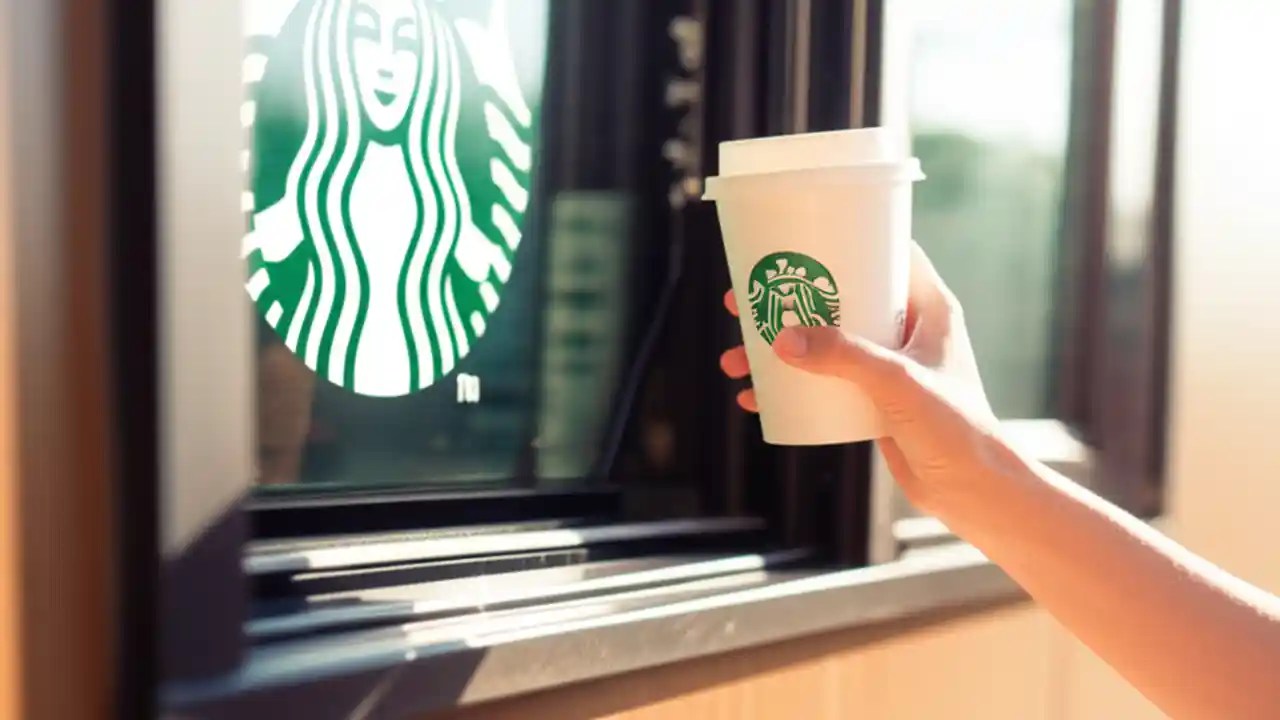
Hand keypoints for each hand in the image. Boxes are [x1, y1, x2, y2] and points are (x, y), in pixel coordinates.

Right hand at [720, 243, 1006, 515]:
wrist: (974, 492)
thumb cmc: (956, 428)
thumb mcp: (898, 383)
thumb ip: (844, 357)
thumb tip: (782, 341)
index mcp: (929, 308)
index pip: (889, 253)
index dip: (845, 240)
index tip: (798, 240)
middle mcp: (907, 330)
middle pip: (838, 298)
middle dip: (787, 300)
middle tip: (740, 301)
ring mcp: (888, 366)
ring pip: (823, 343)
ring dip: (778, 349)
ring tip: (735, 359)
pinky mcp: (873, 400)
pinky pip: (823, 382)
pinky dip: (790, 387)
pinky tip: (756, 397)